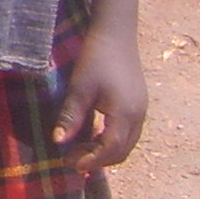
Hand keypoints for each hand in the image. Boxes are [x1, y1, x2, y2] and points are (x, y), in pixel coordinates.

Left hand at [51, 29, 147, 171]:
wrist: (116, 34)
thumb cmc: (96, 58)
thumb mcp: (79, 88)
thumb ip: (71, 116)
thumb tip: (58, 142)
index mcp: (125, 114)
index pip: (111, 150)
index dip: (91, 160)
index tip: (70, 164)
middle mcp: (138, 117)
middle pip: (122, 151)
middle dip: (97, 159)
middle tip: (71, 158)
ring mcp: (141, 111)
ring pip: (126, 143)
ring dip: (104, 151)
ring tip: (78, 148)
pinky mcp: (138, 105)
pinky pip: (127, 132)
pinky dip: (111, 140)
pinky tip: (91, 134)